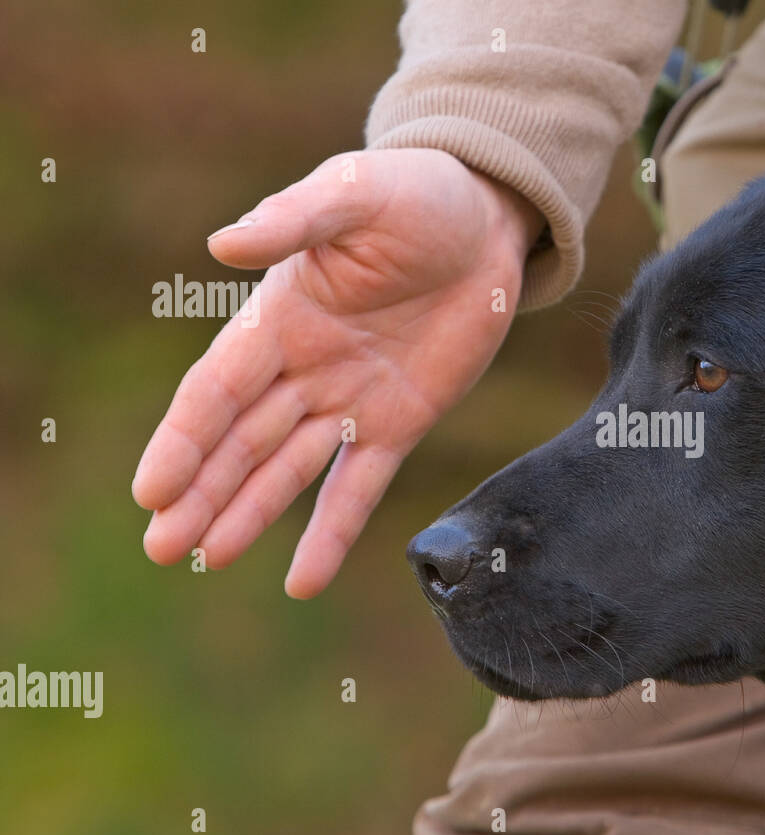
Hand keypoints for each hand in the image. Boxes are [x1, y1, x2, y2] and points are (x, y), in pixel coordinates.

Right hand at [133, 148, 542, 597]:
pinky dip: (331, 532)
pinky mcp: (400, 422)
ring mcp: (349, 400)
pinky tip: (301, 581)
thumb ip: (294, 222)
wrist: (484, 222)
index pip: (217, 388)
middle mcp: (303, 367)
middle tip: (162, 548)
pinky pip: (359, 487)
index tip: (151, 490)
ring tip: (208, 559)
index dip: (184, 439)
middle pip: (241, 441)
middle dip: (201, 492)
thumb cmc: (414, 196)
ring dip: (247, 514)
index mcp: (279, 316)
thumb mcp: (355, 194)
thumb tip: (224, 245)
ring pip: (286, 470)